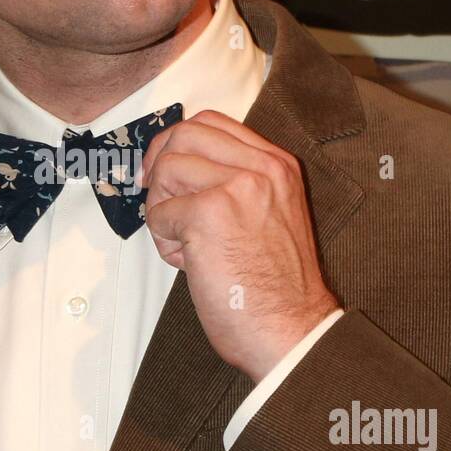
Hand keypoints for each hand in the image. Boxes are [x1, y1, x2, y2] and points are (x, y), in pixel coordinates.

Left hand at [140, 109, 340, 382]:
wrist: (292, 329)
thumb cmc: (276, 288)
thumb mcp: (271, 214)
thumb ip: (235, 184)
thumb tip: (175, 169)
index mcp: (277, 165)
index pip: (212, 122)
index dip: (176, 143)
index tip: (164, 171)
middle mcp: (260, 168)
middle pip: (182, 134)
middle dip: (159, 167)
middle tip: (161, 204)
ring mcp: (236, 187)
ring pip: (166, 170)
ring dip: (161, 209)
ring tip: (184, 244)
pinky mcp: (209, 214)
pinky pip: (160, 214)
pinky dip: (164, 241)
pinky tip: (189, 262)